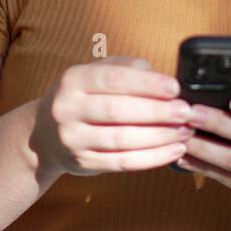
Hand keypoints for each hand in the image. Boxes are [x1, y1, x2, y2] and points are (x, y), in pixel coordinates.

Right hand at [32, 57, 194, 175]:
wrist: (43, 135)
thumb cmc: (84, 97)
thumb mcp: (96, 73)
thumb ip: (128, 68)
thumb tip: (161, 76)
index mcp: (74, 79)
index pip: (113, 78)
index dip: (146, 83)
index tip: (175, 88)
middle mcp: (67, 108)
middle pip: (118, 110)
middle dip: (158, 112)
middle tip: (187, 112)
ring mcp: (72, 138)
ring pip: (121, 139)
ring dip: (159, 137)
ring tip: (185, 133)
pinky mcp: (83, 162)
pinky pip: (122, 163)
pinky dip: (152, 158)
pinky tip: (173, 151)